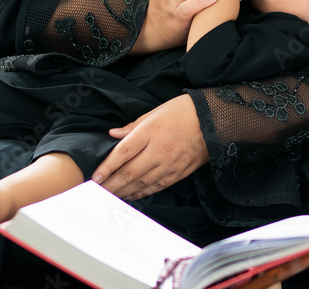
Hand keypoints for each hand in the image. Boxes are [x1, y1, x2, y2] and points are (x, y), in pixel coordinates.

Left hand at [91, 95, 207, 199]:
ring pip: (141, 183)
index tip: (95, 177)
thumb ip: (133, 126)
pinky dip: (141, 193)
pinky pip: (156, 187)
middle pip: (129, 172)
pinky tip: (131, 195)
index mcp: (150, 132)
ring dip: (123, 191)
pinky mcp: (178, 173)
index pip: (122, 152)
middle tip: (96, 192)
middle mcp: (158, 151)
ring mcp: (169, 164)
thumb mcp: (155, 111)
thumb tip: (113, 135)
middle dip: (111, 184)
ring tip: (109, 196)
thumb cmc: (184, 111)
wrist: (214, 121)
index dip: (106, 167)